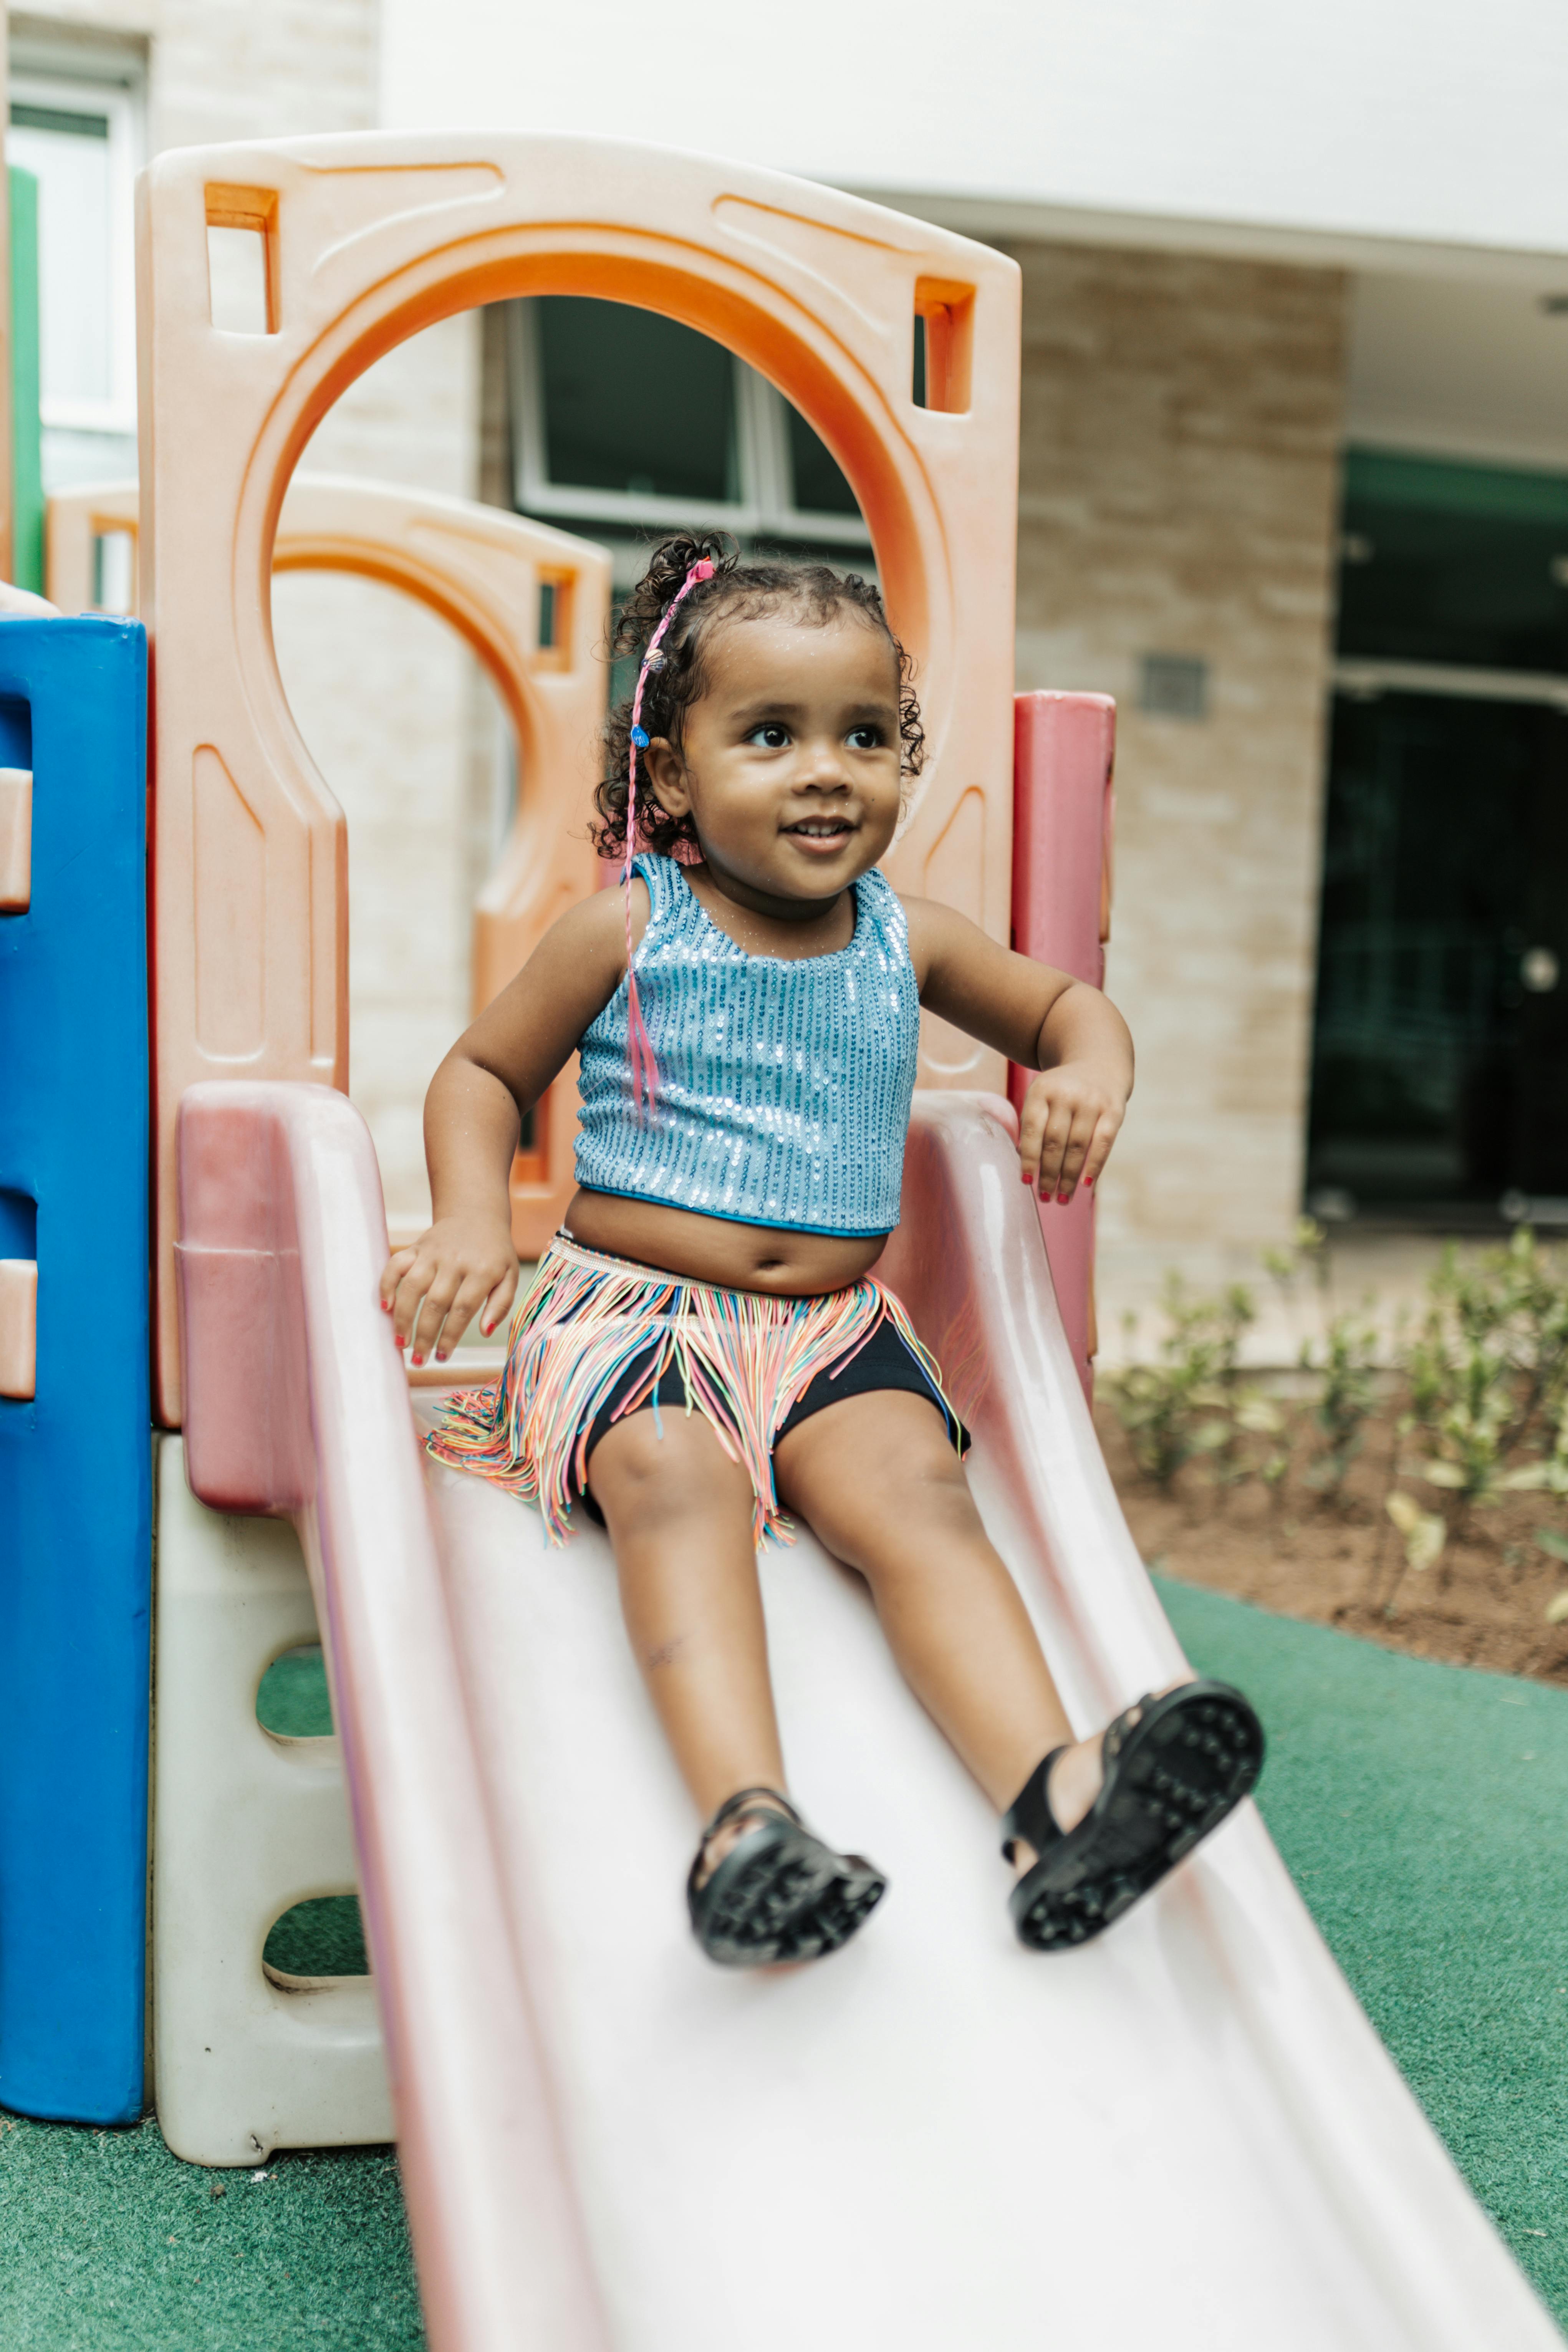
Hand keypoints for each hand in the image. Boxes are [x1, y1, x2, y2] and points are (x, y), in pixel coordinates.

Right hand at [379, 1215, 519, 1365]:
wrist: (477, 1214)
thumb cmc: (494, 1253)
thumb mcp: (510, 1276)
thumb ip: (501, 1304)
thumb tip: (484, 1332)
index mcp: (481, 1271)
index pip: (462, 1309)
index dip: (449, 1336)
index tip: (442, 1357)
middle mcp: (455, 1261)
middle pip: (435, 1303)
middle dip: (424, 1335)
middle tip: (418, 1360)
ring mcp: (433, 1253)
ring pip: (412, 1287)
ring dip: (402, 1317)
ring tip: (400, 1342)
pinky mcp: (416, 1247)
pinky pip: (395, 1265)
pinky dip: (386, 1284)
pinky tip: (384, 1307)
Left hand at [1018, 1062, 1125, 1204]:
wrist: (1098, 1064)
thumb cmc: (1061, 1093)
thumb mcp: (1041, 1098)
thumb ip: (1033, 1127)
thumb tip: (1028, 1170)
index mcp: (1041, 1091)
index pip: (1032, 1130)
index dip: (1029, 1158)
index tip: (1026, 1182)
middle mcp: (1066, 1095)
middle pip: (1054, 1142)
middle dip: (1049, 1174)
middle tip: (1045, 1197)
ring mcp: (1091, 1101)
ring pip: (1078, 1147)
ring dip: (1069, 1177)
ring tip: (1063, 1198)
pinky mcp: (1113, 1109)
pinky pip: (1103, 1143)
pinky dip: (1094, 1166)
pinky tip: (1086, 1185)